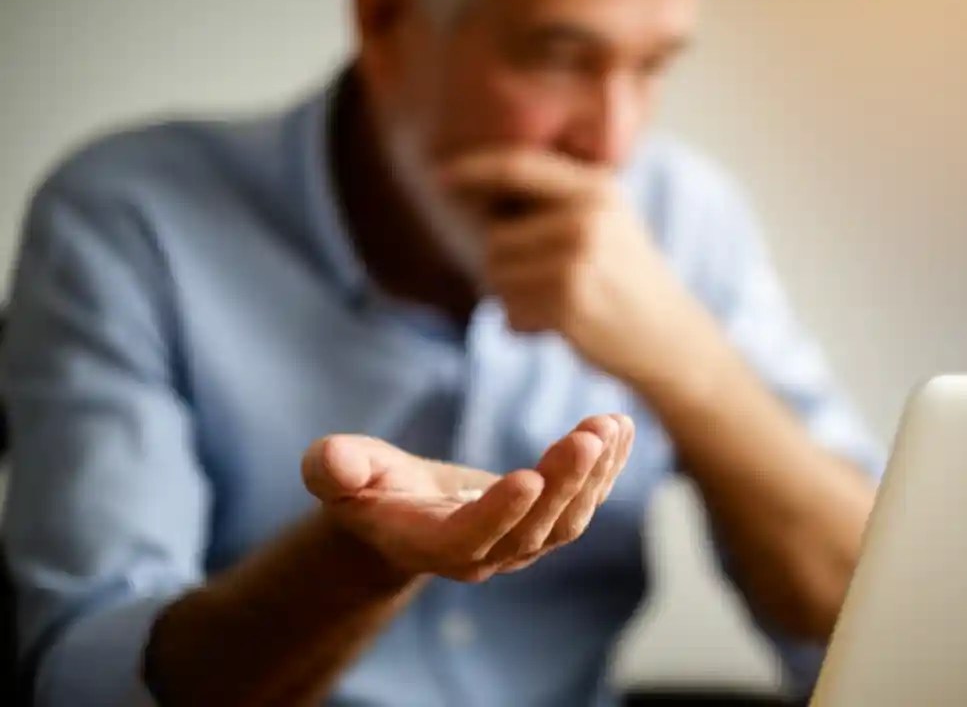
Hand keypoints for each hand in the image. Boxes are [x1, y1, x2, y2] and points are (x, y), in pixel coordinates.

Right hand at [302, 414, 634, 581]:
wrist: (402, 512)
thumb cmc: (367, 489)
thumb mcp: (341, 474)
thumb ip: (336, 468)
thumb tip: (332, 460)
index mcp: (433, 545)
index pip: (473, 537)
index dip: (501, 511)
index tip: (527, 476)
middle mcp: (486, 554)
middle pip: (535, 529)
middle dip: (564, 482)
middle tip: (587, 436)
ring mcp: (522, 543)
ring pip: (569, 520)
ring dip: (595, 474)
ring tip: (609, 425)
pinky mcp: (547, 521)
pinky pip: (586, 501)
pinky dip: (607, 467)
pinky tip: (621, 429)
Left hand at [441, 148, 717, 387]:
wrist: (671, 339)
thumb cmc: (627, 283)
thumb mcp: (607, 224)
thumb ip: (555, 203)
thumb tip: (477, 197)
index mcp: (596, 189)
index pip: (517, 166)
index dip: (472, 169)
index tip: (439, 175)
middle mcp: (587, 216)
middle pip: (495, 236)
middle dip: (504, 267)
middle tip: (542, 288)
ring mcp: (578, 257)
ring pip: (497, 274)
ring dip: (512, 299)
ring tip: (554, 307)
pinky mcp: (568, 300)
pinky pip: (509, 309)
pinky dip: (522, 324)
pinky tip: (556, 327)